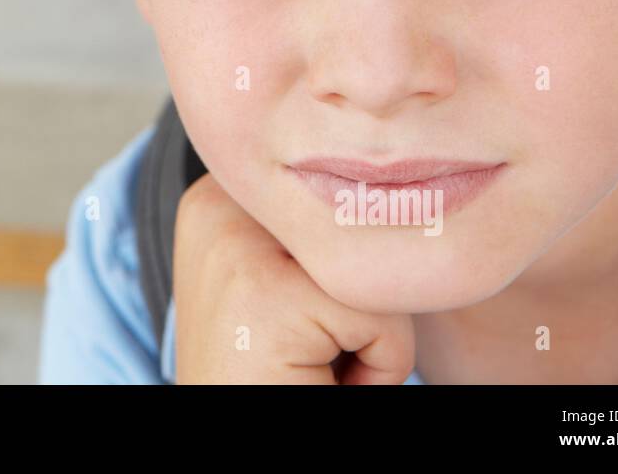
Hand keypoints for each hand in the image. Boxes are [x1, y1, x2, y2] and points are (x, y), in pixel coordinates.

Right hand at [172, 172, 414, 383]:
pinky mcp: (271, 301)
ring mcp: (237, 248)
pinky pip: (383, 318)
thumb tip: (400, 174)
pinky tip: (323, 382)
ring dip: (370, 328)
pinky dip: (378, 366)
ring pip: (377, 266)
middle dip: (358, 289)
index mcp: (217, 193)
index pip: (338, 188)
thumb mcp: (278, 273)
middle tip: (309, 339)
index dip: (346, 260)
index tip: (302, 309)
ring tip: (314, 361)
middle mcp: (217, 205)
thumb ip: (311, 222)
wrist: (237, 443)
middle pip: (360, 219)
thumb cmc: (273, 370)